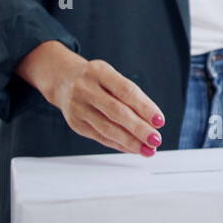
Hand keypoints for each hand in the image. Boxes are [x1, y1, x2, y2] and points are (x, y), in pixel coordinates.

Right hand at [18, 41, 163, 156]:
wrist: (63, 80)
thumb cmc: (96, 79)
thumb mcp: (112, 77)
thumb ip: (131, 96)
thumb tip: (153, 122)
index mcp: (100, 72)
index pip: (126, 91)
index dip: (144, 107)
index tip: (159, 121)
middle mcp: (86, 89)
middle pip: (116, 112)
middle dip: (139, 129)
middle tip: (156, 139)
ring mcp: (78, 107)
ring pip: (107, 128)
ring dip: (131, 142)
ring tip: (148, 149)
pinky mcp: (76, 123)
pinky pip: (100, 137)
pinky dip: (119, 144)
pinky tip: (133, 148)